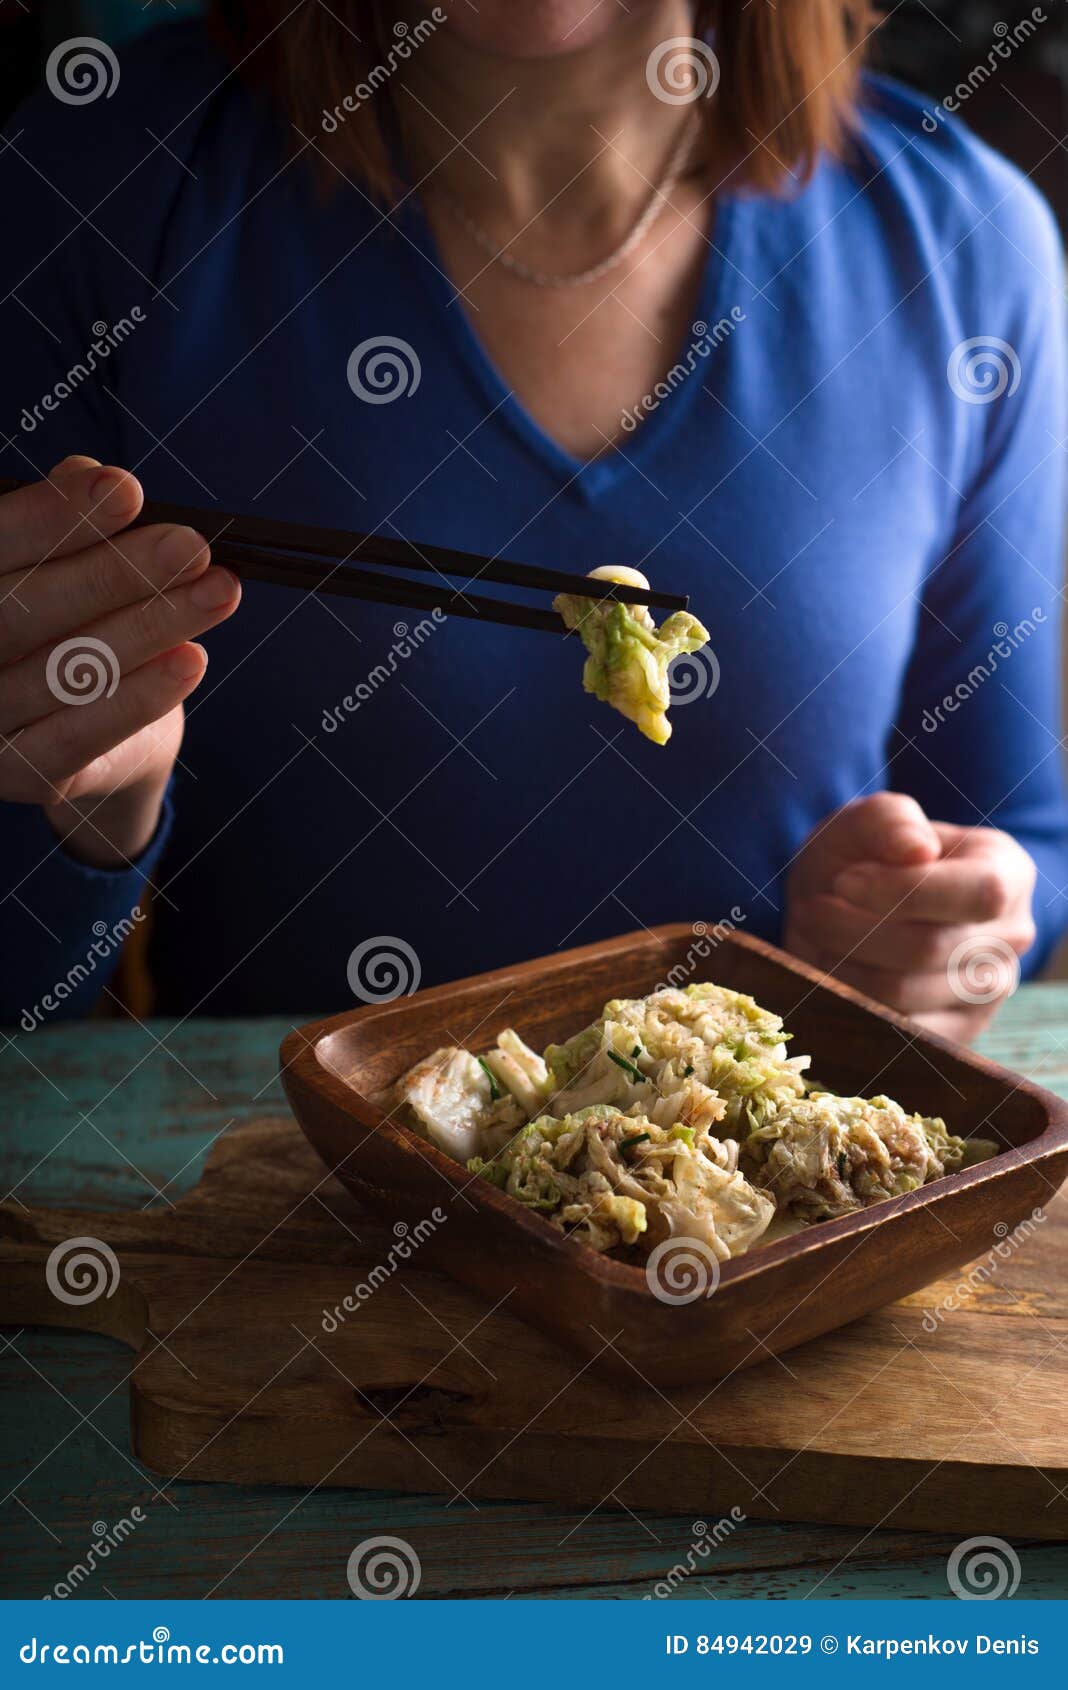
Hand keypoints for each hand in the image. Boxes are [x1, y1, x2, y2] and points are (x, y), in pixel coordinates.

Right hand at [0, 457, 240, 866]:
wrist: (90, 734)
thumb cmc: (71, 623)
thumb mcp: (67, 563)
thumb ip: (69, 523)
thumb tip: (91, 477)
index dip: (54, 517)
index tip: (125, 490)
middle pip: (24, 610)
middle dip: (114, 573)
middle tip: (192, 545)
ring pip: (62, 670)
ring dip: (148, 626)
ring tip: (216, 592)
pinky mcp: (19, 774)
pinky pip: (76, 737)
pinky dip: (137, 699)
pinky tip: (191, 661)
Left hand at [784, 792, 1036, 1041]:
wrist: (848, 905)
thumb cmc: (864, 857)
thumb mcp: (866, 822)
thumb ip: (890, 821)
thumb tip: (917, 850)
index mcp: (1007, 873)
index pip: (978, 892)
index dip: (904, 890)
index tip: (844, 881)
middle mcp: (1011, 936)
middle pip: (929, 948)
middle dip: (853, 929)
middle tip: (813, 910)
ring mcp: (988, 992)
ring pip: (902, 995)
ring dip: (840, 965)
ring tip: (819, 937)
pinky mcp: (954, 1034)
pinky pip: (892, 1033)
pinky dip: (847, 1002)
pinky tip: (830, 972)